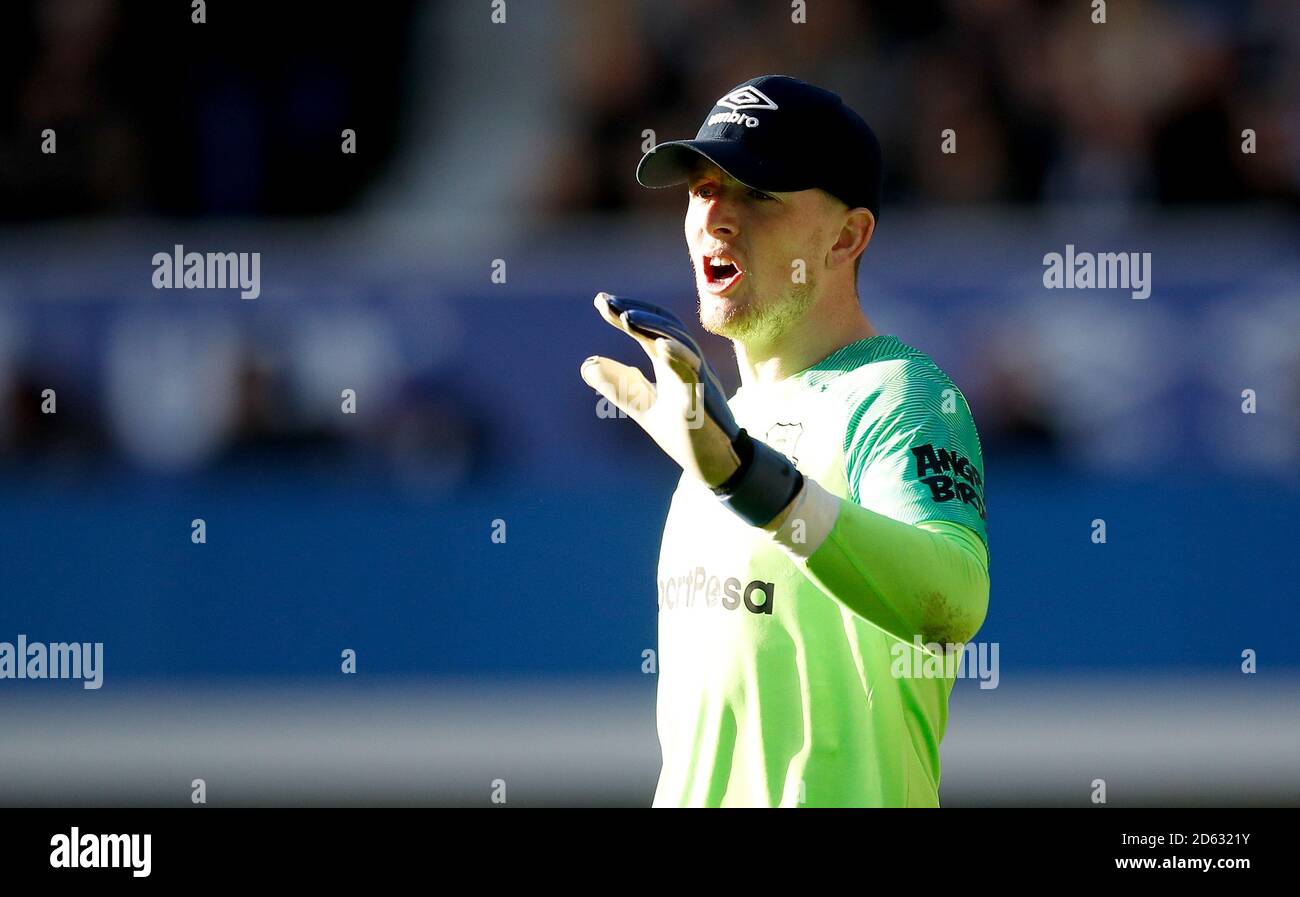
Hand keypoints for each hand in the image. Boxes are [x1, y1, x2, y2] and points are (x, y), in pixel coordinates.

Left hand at [580, 292, 740, 486]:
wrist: (714, 463)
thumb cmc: (683, 434)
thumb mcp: (642, 407)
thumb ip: (618, 387)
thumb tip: (588, 364)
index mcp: (671, 364)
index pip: (649, 329)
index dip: (626, 313)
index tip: (600, 301)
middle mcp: (686, 364)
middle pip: (665, 326)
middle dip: (636, 311)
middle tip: (606, 301)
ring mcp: (698, 378)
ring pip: (680, 342)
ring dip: (653, 327)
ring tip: (625, 317)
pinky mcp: (704, 399)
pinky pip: (694, 372)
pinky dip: (679, 356)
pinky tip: (661, 346)